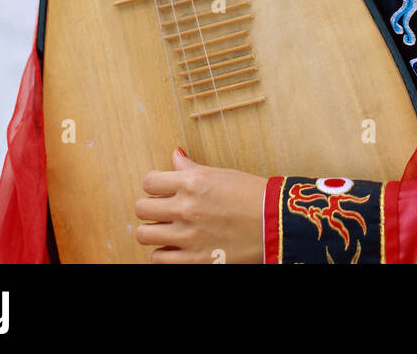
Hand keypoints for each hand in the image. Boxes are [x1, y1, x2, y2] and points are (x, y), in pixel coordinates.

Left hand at [134, 149, 266, 263]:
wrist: (274, 224)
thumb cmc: (251, 195)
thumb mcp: (221, 174)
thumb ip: (191, 168)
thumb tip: (175, 155)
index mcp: (193, 182)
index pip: (149, 182)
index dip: (153, 186)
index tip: (161, 191)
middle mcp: (186, 208)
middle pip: (142, 209)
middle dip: (150, 209)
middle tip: (162, 211)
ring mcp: (188, 236)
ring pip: (144, 235)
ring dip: (153, 231)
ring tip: (167, 230)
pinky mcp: (194, 260)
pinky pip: (158, 259)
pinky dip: (163, 253)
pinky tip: (176, 246)